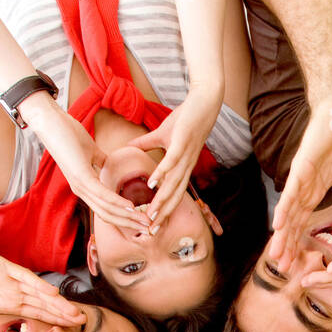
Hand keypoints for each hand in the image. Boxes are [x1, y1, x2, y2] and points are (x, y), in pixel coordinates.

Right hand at [0, 239, 85, 331]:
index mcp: (8, 304)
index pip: (35, 315)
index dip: (52, 323)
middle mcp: (14, 292)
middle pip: (43, 305)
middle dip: (62, 314)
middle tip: (82, 323)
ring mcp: (11, 280)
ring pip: (39, 293)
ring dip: (56, 302)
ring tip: (74, 312)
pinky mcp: (3, 267)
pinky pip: (24, 276)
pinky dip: (38, 284)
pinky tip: (53, 293)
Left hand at [24, 100, 152, 234]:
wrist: (50, 122)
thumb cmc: (68, 133)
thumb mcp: (90, 150)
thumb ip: (100, 161)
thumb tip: (107, 163)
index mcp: (85, 186)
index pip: (107, 209)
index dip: (125, 218)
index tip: (142, 220)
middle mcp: (82, 191)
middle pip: (108, 216)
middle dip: (130, 223)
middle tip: (149, 229)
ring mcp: (80, 185)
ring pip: (107, 209)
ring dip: (128, 217)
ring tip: (144, 221)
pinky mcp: (81, 176)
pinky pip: (102, 194)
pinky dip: (117, 202)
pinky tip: (131, 207)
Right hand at [128, 85, 220, 228]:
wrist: (204, 101)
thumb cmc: (184, 118)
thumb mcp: (161, 134)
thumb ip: (146, 144)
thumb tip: (128, 149)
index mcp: (181, 167)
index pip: (172, 193)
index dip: (164, 210)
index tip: (152, 225)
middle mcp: (185, 166)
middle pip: (174, 195)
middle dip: (163, 214)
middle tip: (152, 230)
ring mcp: (185, 156)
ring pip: (172, 183)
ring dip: (161, 199)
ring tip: (151, 214)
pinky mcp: (182, 142)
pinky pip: (171, 161)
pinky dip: (162, 173)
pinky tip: (152, 183)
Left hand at [269, 99, 331, 271]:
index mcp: (316, 191)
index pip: (304, 222)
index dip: (299, 242)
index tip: (297, 262)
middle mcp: (305, 189)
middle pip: (293, 223)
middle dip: (288, 246)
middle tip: (282, 269)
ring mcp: (301, 178)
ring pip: (289, 212)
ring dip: (283, 235)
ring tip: (276, 255)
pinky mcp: (302, 167)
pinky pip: (291, 191)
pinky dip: (285, 207)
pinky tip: (278, 224)